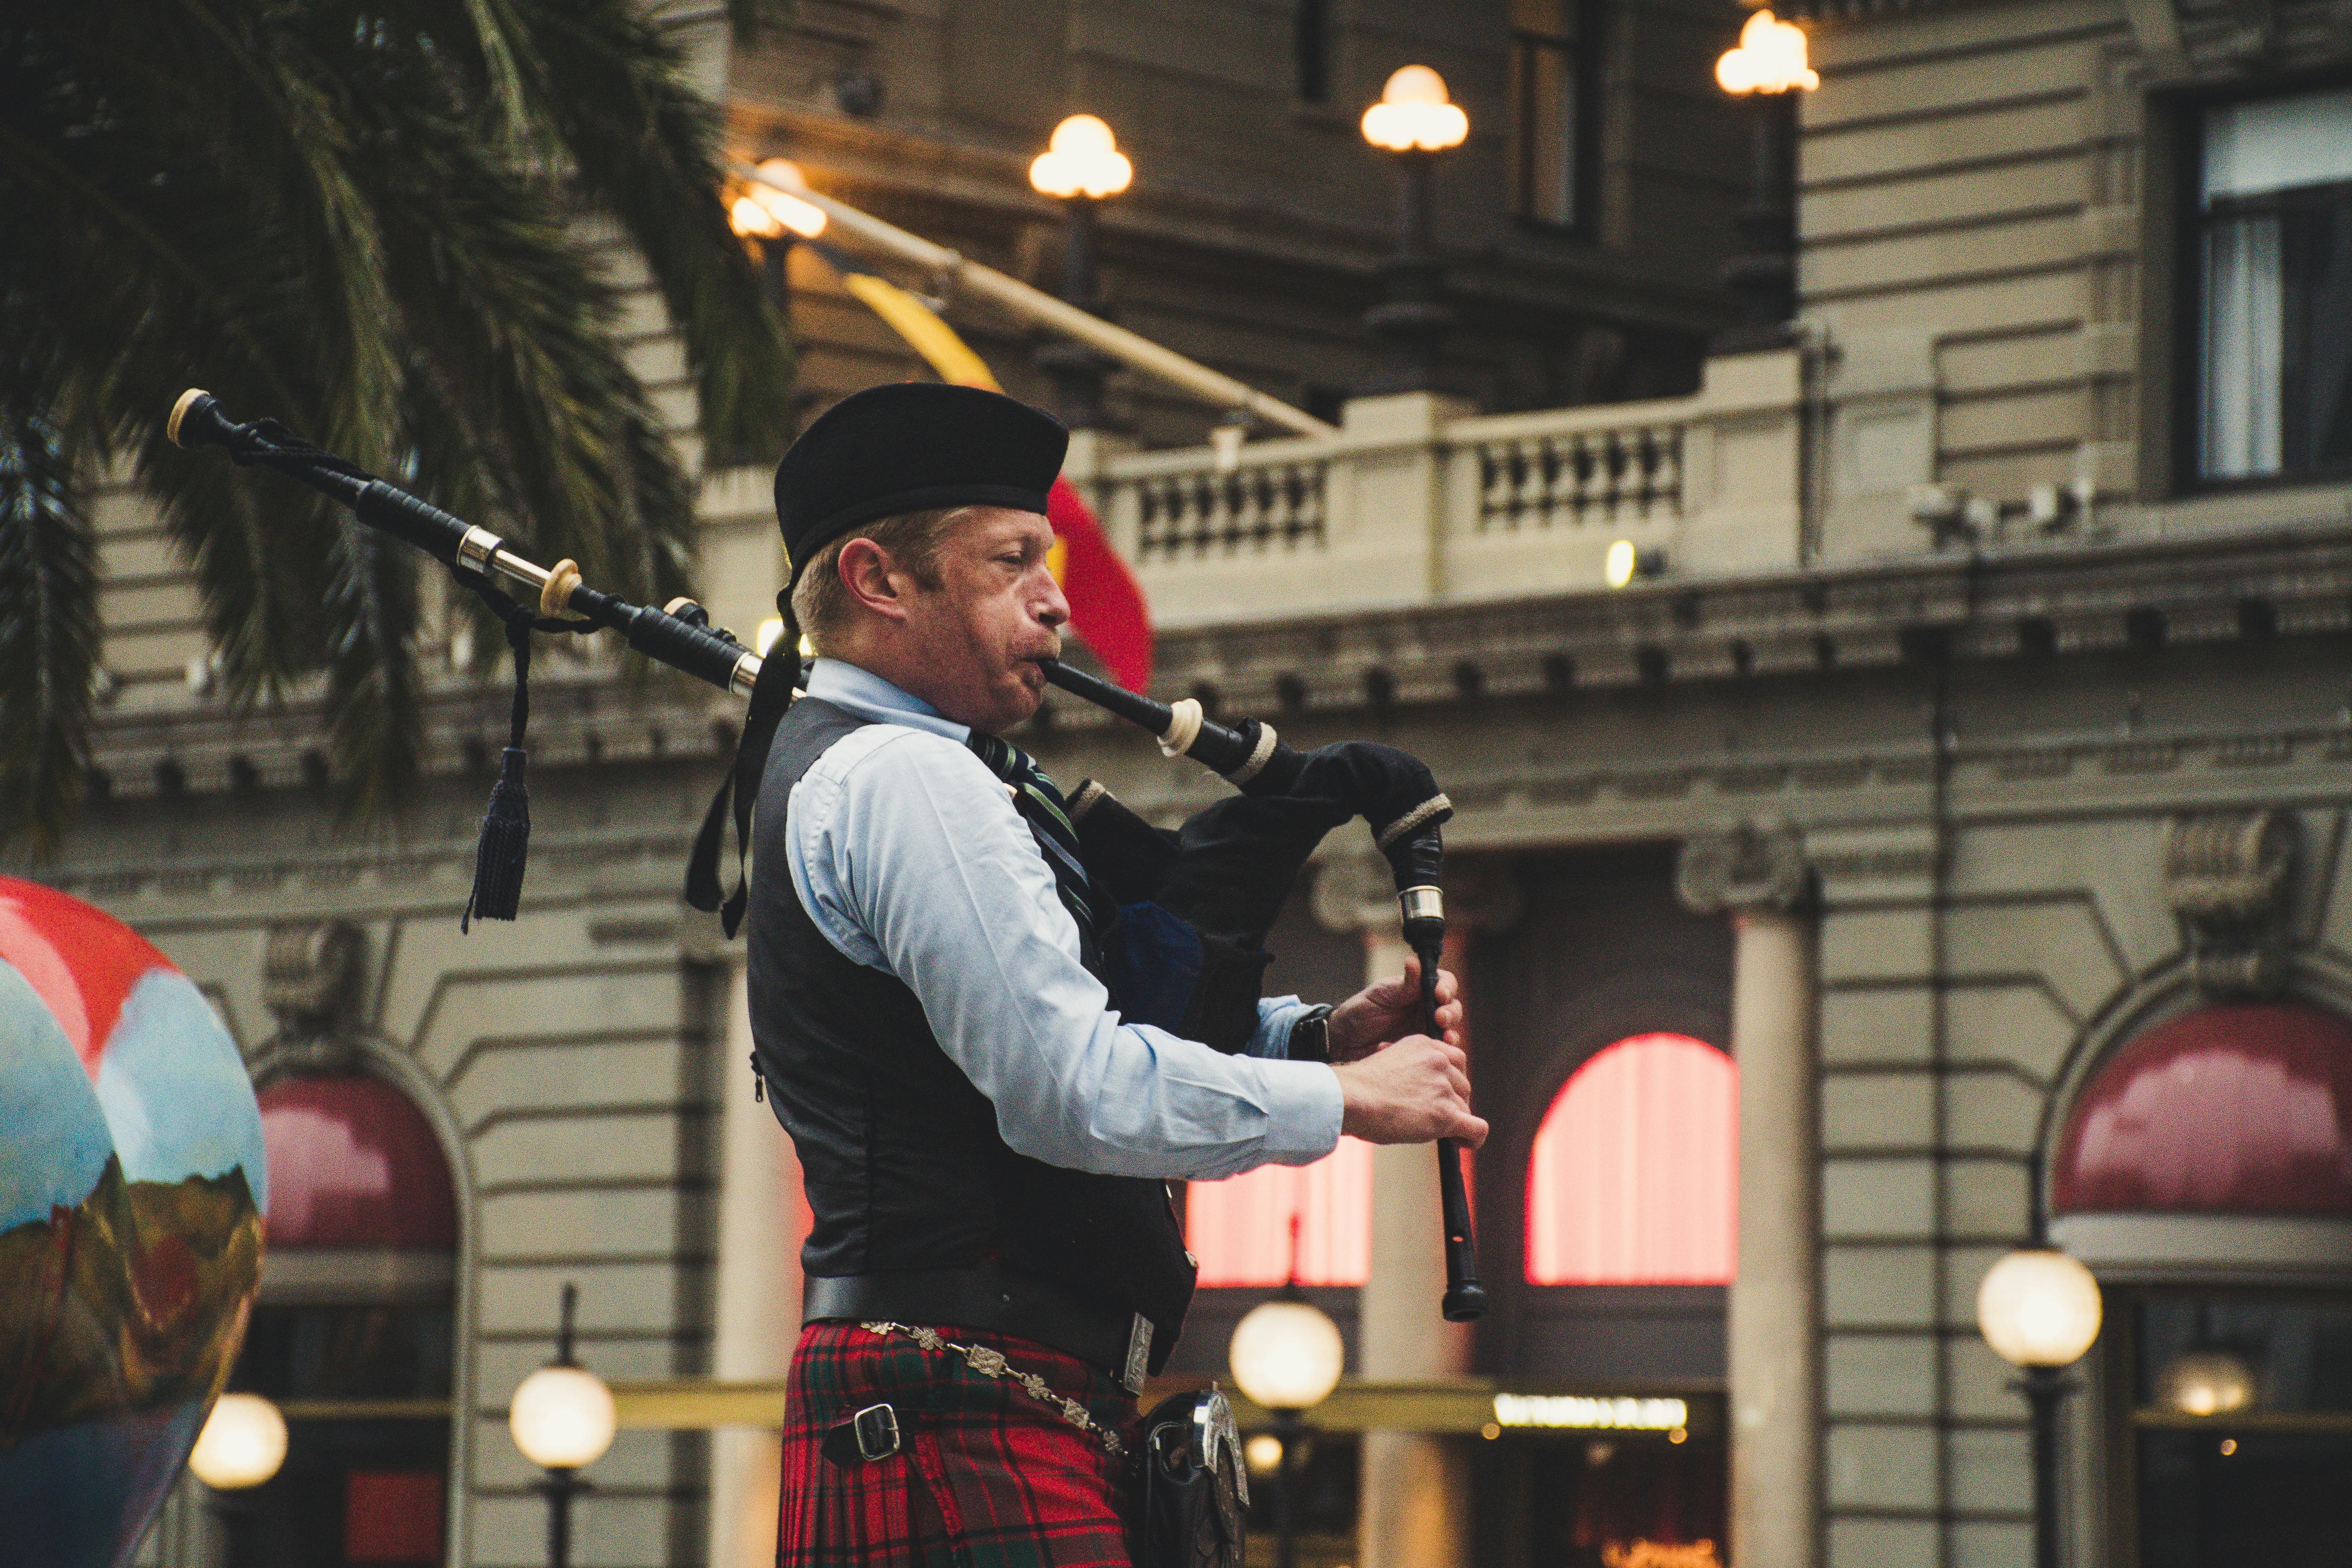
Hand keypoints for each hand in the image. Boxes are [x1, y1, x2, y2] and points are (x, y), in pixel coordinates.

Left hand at [1326, 955, 1461, 1063]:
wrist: (1344, 1040)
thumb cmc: (1360, 1012)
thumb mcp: (1380, 994)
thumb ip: (1403, 984)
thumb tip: (1414, 961)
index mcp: (1419, 991)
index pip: (1444, 983)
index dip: (1447, 987)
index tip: (1439, 994)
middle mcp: (1426, 1010)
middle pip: (1453, 1008)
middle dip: (1451, 1012)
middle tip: (1440, 1018)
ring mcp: (1425, 1032)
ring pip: (1450, 1031)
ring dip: (1451, 1033)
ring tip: (1444, 1037)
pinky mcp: (1422, 1052)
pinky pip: (1438, 1053)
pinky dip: (1439, 1052)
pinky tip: (1432, 1052)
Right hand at [1332, 1033, 1486, 1147]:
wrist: (1350, 1099)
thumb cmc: (1357, 1088)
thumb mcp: (1386, 1063)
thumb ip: (1406, 1070)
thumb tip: (1408, 1087)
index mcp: (1423, 1045)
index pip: (1454, 1061)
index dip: (1450, 1081)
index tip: (1438, 1094)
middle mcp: (1438, 1061)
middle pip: (1462, 1085)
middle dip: (1452, 1102)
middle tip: (1433, 1117)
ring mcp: (1443, 1087)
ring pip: (1464, 1108)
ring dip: (1455, 1121)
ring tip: (1438, 1133)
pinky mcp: (1445, 1114)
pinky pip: (1476, 1128)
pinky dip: (1474, 1138)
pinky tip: (1462, 1144)